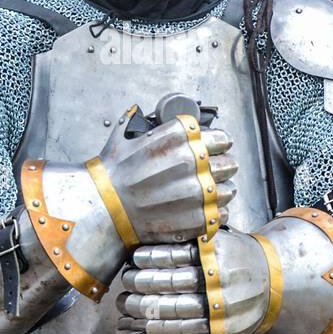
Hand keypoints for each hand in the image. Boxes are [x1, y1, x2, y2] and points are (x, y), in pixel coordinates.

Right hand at [91, 104, 238, 243]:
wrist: (103, 209)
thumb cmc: (111, 175)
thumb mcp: (123, 137)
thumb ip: (139, 123)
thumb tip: (139, 113)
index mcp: (179, 137)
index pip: (220, 137)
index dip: (218, 144)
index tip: (215, 150)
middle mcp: (191, 161)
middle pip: (229, 163)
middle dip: (222, 167)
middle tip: (212, 173)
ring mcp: (196, 192)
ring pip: (229, 190)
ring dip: (220, 192)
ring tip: (207, 194)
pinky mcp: (196, 219)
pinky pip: (221, 214)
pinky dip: (213, 214)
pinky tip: (200, 211)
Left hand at [115, 231, 274, 333]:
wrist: (273, 282)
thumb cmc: (237, 256)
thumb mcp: (220, 238)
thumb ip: (189, 239)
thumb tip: (146, 242)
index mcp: (215, 252)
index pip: (174, 254)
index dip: (149, 258)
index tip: (132, 259)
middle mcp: (218, 278)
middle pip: (169, 282)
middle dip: (140, 283)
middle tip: (125, 281)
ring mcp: (219, 305)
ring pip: (172, 308)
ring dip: (142, 309)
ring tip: (124, 305)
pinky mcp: (220, 327)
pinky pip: (183, 329)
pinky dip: (158, 328)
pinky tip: (140, 326)